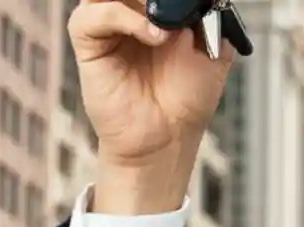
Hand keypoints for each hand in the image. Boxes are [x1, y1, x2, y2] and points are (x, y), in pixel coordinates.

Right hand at [68, 0, 235, 213]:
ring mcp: (107, 26)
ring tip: (166, 18)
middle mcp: (128, 12)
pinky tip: (155, 36)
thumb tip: (204, 0)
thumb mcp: (213, 51)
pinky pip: (93, 15)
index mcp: (156, 10)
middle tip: (176, 1)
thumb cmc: (188, 98)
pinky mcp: (89, 43)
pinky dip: (125, 17)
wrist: (169, 135)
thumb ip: (208, 18)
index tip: (191, 0)